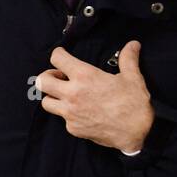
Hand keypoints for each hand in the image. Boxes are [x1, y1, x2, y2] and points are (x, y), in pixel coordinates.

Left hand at [36, 42, 153, 153]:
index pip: (57, 59)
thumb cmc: (134, 103)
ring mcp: (70, 113)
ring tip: (66, 95)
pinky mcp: (72, 128)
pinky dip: (67, 114)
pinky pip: (62, 118)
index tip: (62, 55)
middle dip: (48, 76)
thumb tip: (133, 44)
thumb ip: (128, 59)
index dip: (58, 54)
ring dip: (53, 96)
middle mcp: (72, 94)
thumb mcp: (132, 77)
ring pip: (46, 102)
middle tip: (60, 77)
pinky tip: (80, 112)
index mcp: (84, 77)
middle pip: (42, 81)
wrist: (135, 132)